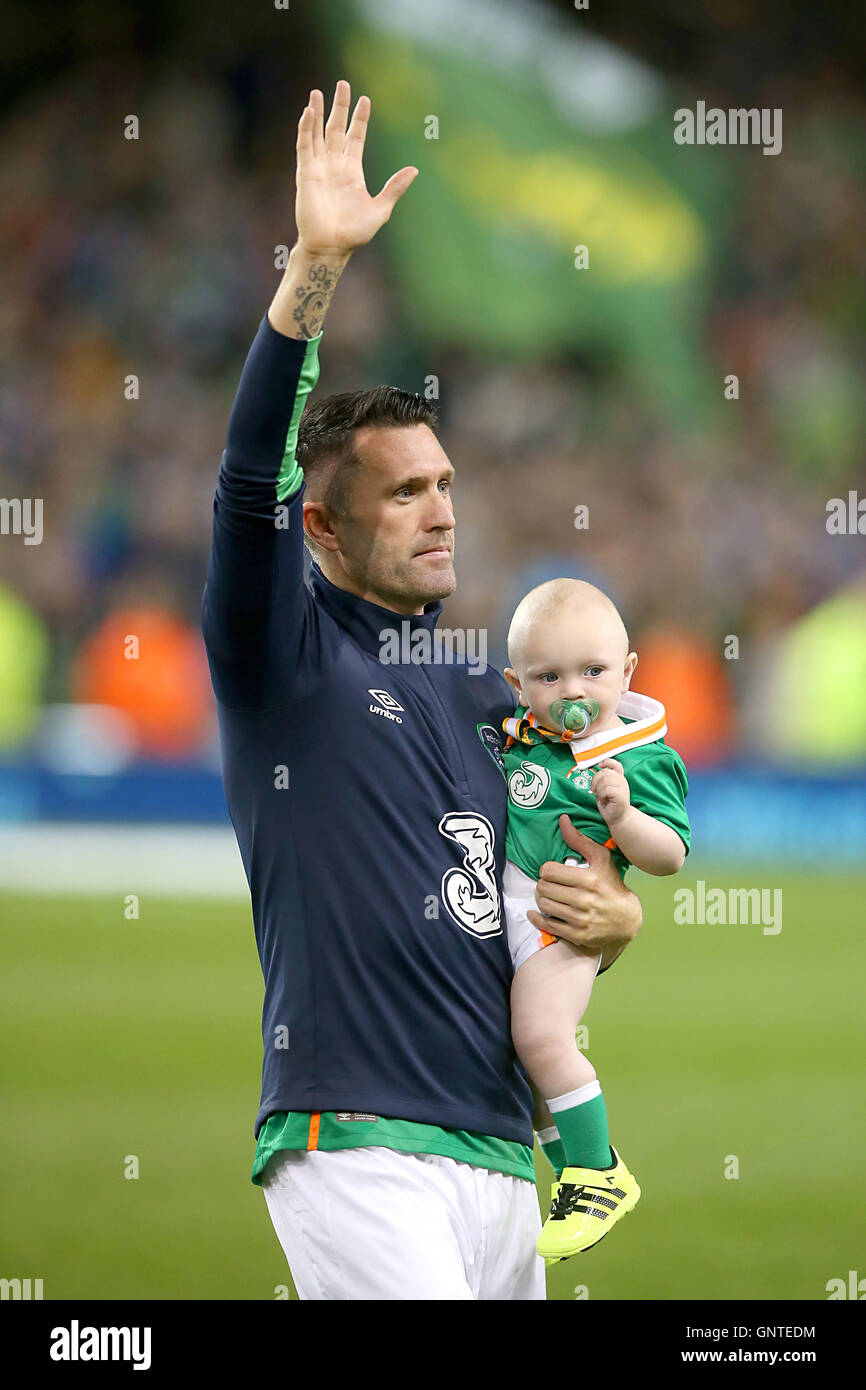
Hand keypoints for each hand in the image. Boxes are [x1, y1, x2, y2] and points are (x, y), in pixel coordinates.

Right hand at [295, 81, 417, 257]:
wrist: (332, 246)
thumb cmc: (355, 232)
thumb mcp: (381, 208)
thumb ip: (394, 187)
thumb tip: (414, 170)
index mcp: (352, 171)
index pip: (357, 137)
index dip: (360, 119)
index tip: (365, 100)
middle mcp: (335, 165)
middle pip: (336, 128)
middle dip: (339, 107)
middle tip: (343, 84)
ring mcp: (319, 167)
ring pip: (318, 133)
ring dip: (318, 113)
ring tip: (318, 92)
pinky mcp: (306, 173)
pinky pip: (304, 146)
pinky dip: (305, 129)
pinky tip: (308, 112)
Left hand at [527, 816, 641, 969]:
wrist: (627, 919)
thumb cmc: (611, 885)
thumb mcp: (601, 858)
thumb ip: (579, 840)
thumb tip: (562, 819)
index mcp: (588, 879)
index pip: (549, 871)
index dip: (546, 870)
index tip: (551, 872)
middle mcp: (584, 900)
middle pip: (543, 888)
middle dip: (543, 884)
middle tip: (548, 884)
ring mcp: (580, 919)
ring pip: (544, 905)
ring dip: (541, 899)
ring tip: (548, 896)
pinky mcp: (577, 935)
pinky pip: (547, 925)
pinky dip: (537, 918)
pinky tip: (536, 913)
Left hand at [591, 757, 629, 827]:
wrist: (618, 818)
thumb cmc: (610, 803)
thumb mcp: (604, 789)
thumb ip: (602, 779)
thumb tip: (597, 770)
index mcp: (618, 778)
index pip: (615, 764)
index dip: (607, 762)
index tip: (600, 765)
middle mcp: (622, 781)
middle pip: (605, 772)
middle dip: (596, 780)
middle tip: (595, 790)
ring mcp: (623, 788)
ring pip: (605, 780)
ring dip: (599, 789)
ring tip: (601, 796)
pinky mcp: (621, 796)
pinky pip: (607, 789)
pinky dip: (602, 794)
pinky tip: (604, 799)